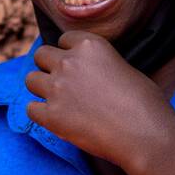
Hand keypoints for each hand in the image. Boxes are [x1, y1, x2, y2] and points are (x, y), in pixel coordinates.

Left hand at [24, 30, 174, 174]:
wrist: (144, 134)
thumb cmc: (144, 103)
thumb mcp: (123, 67)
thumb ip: (99, 65)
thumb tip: (89, 75)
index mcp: (89, 45)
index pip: (63, 39)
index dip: (68, 53)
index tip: (76, 67)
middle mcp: (69, 62)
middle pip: (41, 55)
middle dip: (49, 67)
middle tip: (62, 84)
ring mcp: (57, 88)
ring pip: (31, 80)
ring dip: (41, 89)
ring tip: (57, 101)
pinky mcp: (51, 116)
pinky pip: (31, 109)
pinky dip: (40, 113)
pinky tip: (56, 119)